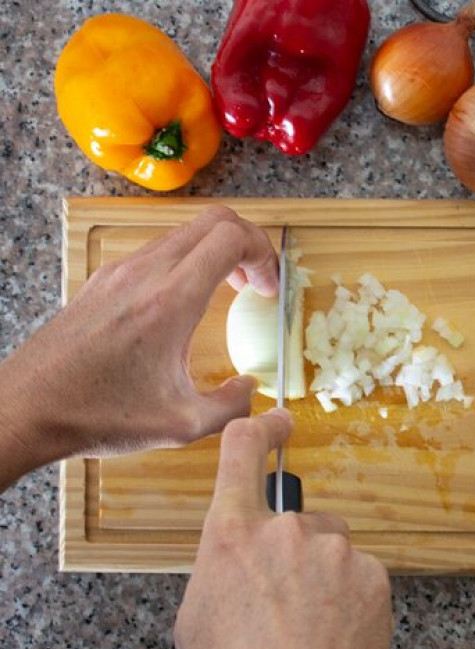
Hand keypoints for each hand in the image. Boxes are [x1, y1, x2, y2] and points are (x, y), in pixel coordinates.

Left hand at [0, 205, 277, 490]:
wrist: (26, 409)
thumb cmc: (96, 414)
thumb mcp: (181, 424)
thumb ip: (232, 407)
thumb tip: (250, 390)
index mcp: (170, 300)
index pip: (231, 237)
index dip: (264, 253)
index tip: (269, 287)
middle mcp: (145, 273)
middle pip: (215, 220)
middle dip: (248, 243)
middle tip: (257, 280)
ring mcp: (121, 271)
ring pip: (186, 231)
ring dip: (217, 251)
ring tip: (228, 290)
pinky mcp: (104, 280)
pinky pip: (159, 249)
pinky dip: (188, 261)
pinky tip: (187, 302)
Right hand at [174, 409, 392, 648]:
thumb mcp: (197, 616)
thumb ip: (221, 565)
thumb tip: (236, 558)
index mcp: (233, 534)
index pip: (241, 452)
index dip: (259, 429)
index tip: (275, 421)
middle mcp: (287, 530)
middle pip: (294, 521)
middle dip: (290, 554)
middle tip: (281, 604)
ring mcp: (335, 550)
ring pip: (330, 550)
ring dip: (322, 577)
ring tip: (307, 625)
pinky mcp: (372, 573)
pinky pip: (359, 575)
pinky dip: (350, 597)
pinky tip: (333, 631)